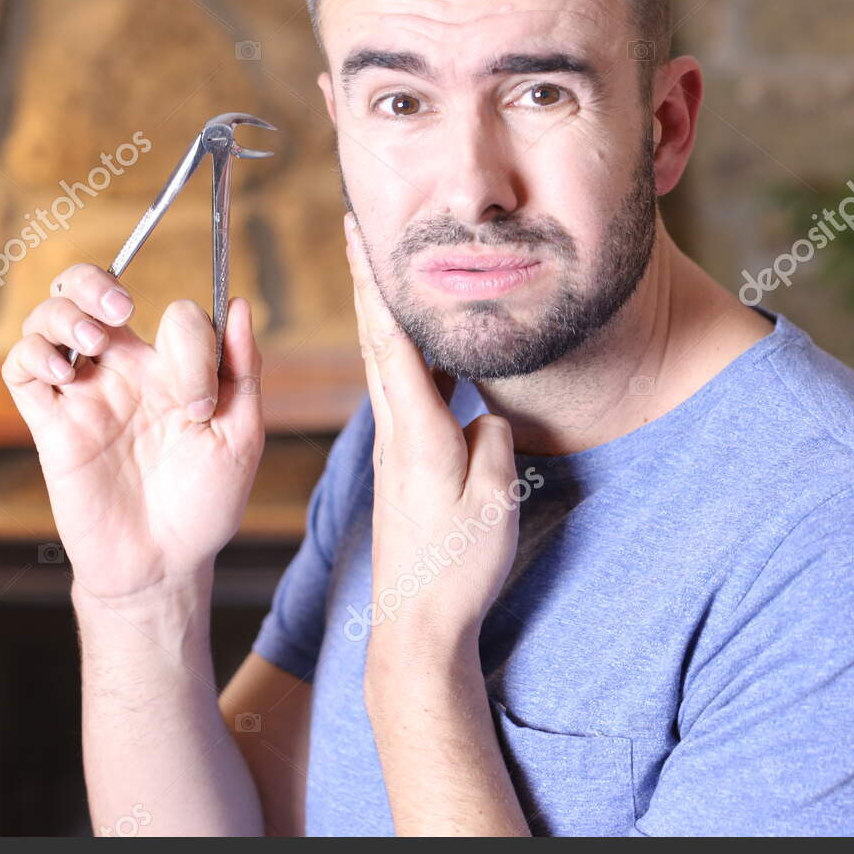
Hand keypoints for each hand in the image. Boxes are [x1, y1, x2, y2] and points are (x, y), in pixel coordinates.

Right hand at [1, 264, 264, 600]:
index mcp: (178, 371)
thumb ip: (241, 370)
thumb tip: (238, 303)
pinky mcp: (52, 425)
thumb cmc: (207, 503)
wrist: (165, 562)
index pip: (176, 317)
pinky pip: (22, 370)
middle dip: (95, 281)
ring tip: (94, 340)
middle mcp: (128, 373)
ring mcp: (87, 395)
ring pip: (49, 320)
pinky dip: (34, 355)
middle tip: (121, 307)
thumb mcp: (241, 436)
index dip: (192, 344)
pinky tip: (65, 373)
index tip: (201, 404)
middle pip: (90, 292)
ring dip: (65, 312)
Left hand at [344, 214, 521, 651]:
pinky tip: (425, 353)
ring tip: (392, 274)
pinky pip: (404, 396)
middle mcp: (396, 431)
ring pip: (388, 366)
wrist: (416, 625)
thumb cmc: (457, 565)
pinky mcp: (404, 468)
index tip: (360, 229)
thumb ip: (491, 440)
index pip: (390, 336)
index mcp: (416, 429)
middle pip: (378, 339)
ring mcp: (396, 450)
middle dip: (371, 279)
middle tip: (361, 228)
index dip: (377, 279)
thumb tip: (485, 416)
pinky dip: (407, 357)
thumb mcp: (492, 495)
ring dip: (387, 313)